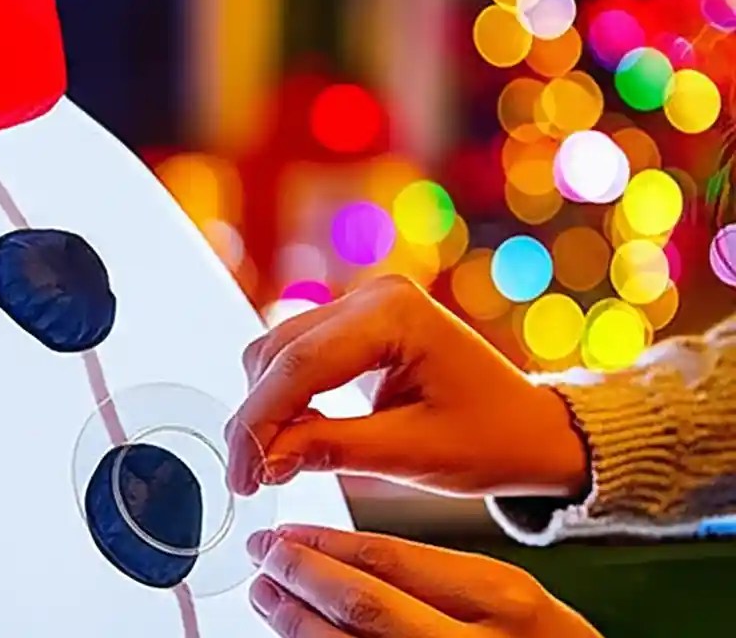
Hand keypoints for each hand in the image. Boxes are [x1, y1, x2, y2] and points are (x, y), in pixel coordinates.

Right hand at [226, 275, 589, 498]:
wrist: (533, 430)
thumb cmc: (493, 440)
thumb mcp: (411, 455)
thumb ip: (329, 450)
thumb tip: (260, 463)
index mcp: (396, 313)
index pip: (301, 365)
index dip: (259, 423)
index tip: (242, 476)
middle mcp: (374, 295)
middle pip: (280, 352)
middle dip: (257, 417)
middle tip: (249, 479)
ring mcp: (363, 305)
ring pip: (278, 352)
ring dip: (266, 407)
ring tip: (268, 465)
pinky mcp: (356, 325)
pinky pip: (297, 355)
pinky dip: (284, 398)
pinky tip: (289, 438)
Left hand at [248, 525, 601, 636]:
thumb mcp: (510, 598)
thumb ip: (439, 577)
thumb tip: (344, 555)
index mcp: (502, 599)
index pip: (391, 560)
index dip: (326, 543)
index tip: (289, 531)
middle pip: (363, 604)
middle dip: (300, 574)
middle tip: (266, 552)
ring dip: (293, 620)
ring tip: (266, 592)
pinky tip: (295, 634)